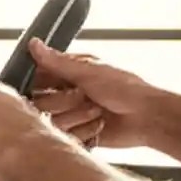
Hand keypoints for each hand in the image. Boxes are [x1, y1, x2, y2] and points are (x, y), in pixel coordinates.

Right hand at [28, 38, 156, 148]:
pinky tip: (100, 125)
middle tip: (84, 97)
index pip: (37, 78)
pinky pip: (66, 138)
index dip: (40, 84)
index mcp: (67, 73)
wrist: (147, 117)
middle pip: (42, 103)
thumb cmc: (124, 88)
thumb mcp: (89, 71)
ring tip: (97, 112)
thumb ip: (57, 62)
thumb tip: (33, 43)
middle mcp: (66, 94)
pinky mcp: (78, 135)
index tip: (49, 85)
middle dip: (64, 102)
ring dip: (77, 117)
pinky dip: (84, 132)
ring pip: (53, 122)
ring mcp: (72, 115)